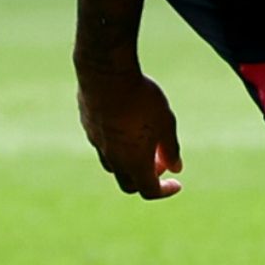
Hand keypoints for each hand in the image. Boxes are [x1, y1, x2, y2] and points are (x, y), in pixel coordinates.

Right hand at [78, 65, 184, 198]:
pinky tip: (126, 123)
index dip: (165, 191)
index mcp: (134, 162)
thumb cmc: (142, 99)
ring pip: (113, 164)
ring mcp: (97, 143)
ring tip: (144, 141)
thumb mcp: (166, 123)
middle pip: (128, 184)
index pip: (149, 191)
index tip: (176, 183)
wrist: (106, 74)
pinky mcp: (88, 126)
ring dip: (129, 162)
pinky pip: (102, 144)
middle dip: (146, 178)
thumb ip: (171, 149)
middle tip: (160, 161)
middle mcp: (113, 158)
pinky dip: (116, 144)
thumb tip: (175, 167)